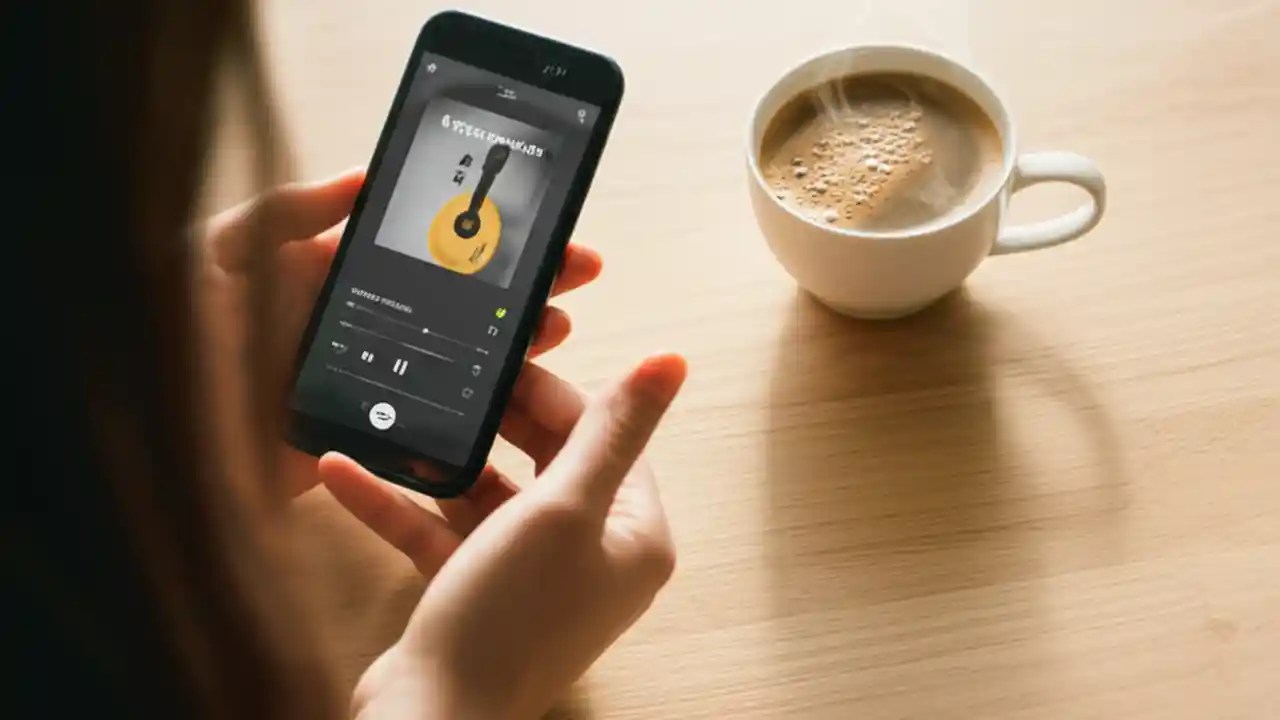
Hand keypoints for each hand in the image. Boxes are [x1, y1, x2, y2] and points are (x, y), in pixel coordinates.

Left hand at [201, 169, 602, 496]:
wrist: (162, 451)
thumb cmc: (179, 350)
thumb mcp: (220, 260)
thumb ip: (285, 213)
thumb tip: (362, 178)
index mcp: (327, 284)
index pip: (426, 255)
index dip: (485, 244)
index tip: (541, 235)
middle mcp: (360, 334)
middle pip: (458, 305)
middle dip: (519, 289)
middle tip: (575, 276)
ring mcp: (371, 389)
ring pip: (460, 362)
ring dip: (513, 344)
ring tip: (554, 326)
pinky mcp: (371, 442)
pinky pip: (436, 423)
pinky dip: (481, 408)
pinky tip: (515, 394)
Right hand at [319, 354, 686, 718]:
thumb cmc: (510, 619)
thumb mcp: (564, 508)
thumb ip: (612, 432)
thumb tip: (670, 361)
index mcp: (633, 536)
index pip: (608, 440)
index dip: (559, 397)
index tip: (509, 361)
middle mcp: (590, 556)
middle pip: (550, 461)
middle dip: (501, 420)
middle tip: (458, 378)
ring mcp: (533, 577)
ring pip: (490, 495)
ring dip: (443, 460)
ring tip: (402, 413)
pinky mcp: (478, 593)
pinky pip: (444, 532)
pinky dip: (400, 504)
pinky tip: (345, 470)